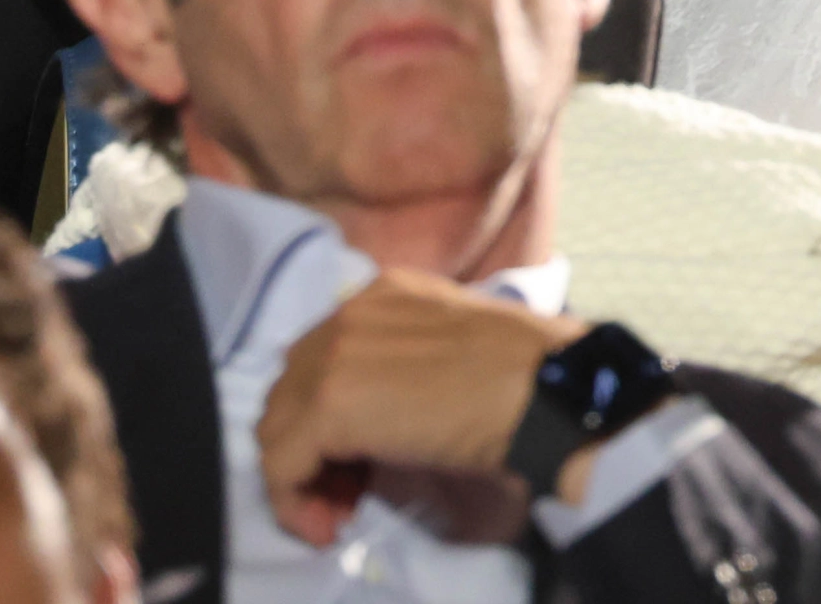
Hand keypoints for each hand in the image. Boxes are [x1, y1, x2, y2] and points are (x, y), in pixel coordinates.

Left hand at [256, 271, 588, 546]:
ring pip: (276, 425)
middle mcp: (348, 315)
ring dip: (299, 473)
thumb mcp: (454, 349)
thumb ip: (407, 364)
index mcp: (382, 295)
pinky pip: (281, 463)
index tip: (357, 458)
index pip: (321, 355)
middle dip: (308, 444)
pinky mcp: (329, 407)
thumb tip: (387, 416)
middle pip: (290, 389)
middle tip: (346, 489)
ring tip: (336, 510)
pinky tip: (326, 524)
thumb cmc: (525, 374)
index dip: (327, 413)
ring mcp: (332, 358)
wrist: (544, 390)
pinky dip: (293, 500)